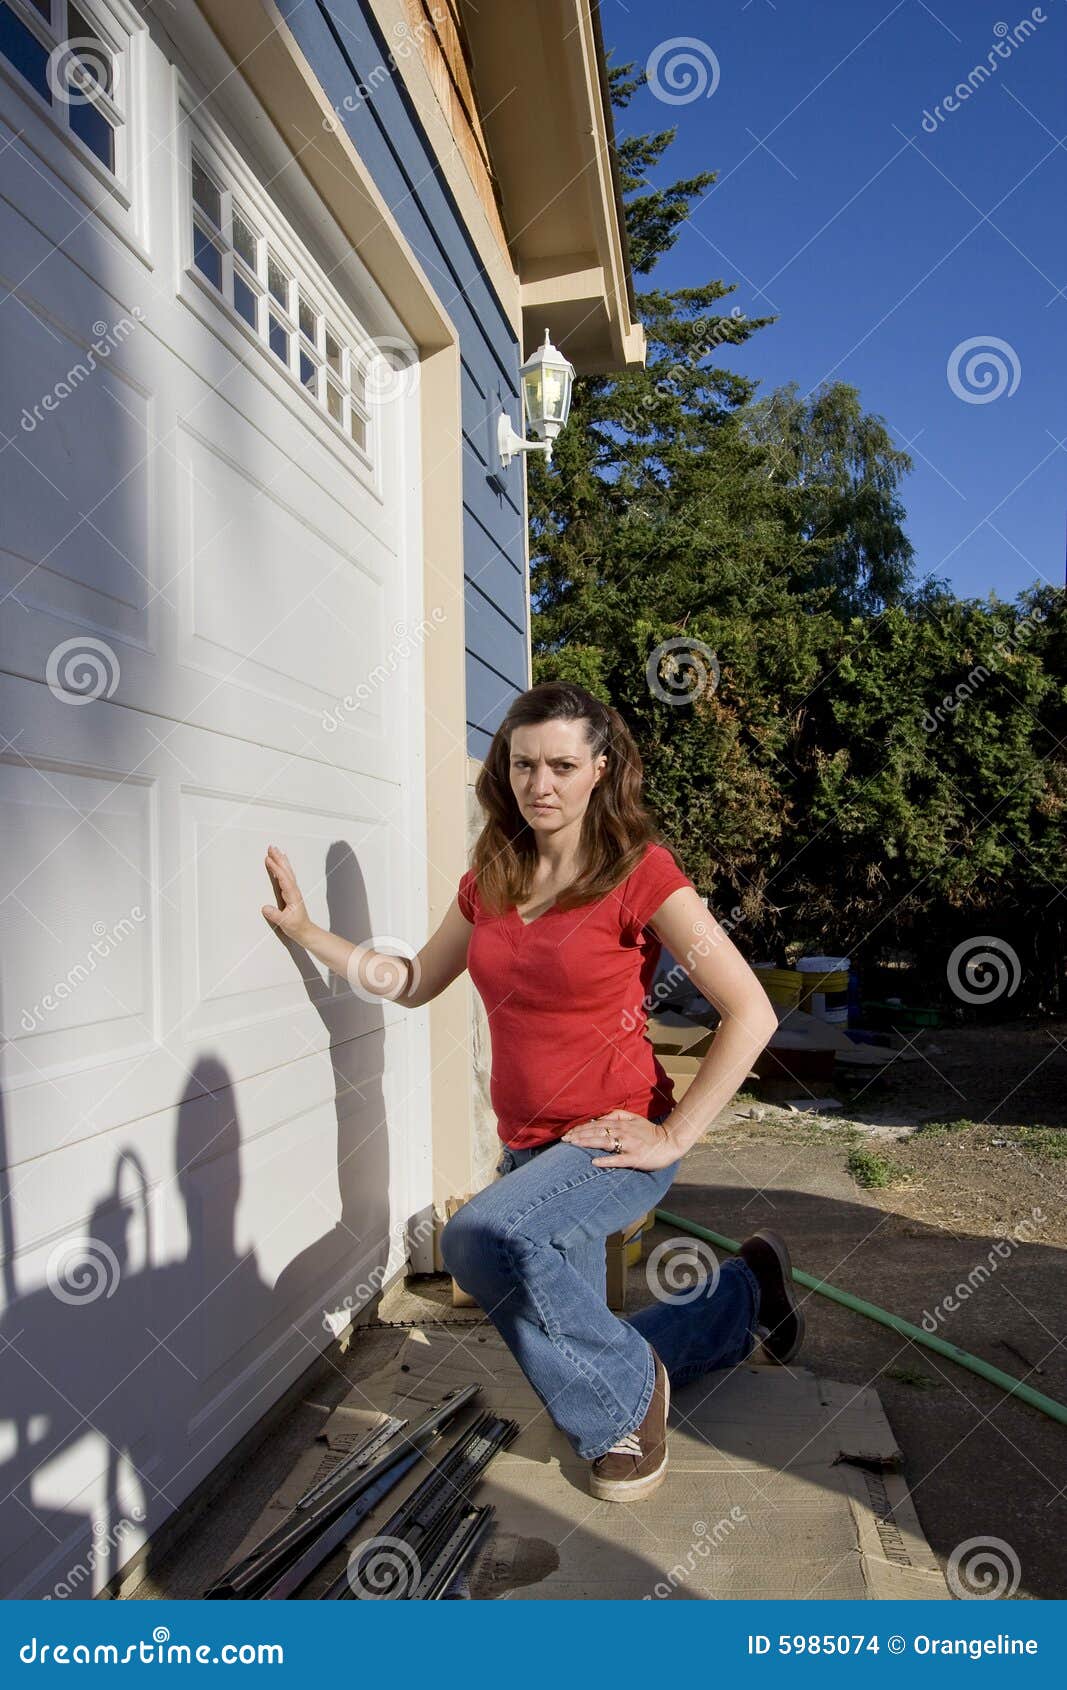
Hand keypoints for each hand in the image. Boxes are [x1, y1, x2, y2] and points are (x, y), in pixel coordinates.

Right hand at [262, 845, 313, 945]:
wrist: (305, 930)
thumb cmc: (296, 927)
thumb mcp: (285, 923)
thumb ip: (275, 915)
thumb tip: (265, 907)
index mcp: (292, 895)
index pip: (283, 878)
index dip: (276, 868)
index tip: (268, 859)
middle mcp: (294, 890)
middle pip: (286, 871)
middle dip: (279, 858)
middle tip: (271, 847)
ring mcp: (293, 890)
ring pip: (287, 871)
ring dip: (281, 860)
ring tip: (275, 850)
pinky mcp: (290, 892)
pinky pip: (286, 876)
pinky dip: (282, 868)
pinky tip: (280, 863)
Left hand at [561, 1108, 680, 1169]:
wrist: (670, 1142)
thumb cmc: (650, 1132)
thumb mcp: (634, 1118)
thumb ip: (617, 1114)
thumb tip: (599, 1117)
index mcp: (621, 1123)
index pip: (596, 1125)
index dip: (581, 1128)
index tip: (567, 1133)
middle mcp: (623, 1132)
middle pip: (597, 1132)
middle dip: (579, 1136)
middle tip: (564, 1140)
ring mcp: (629, 1145)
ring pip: (604, 1143)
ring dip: (587, 1143)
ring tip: (573, 1145)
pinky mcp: (635, 1158)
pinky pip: (618, 1159)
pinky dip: (605, 1160)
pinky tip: (594, 1162)